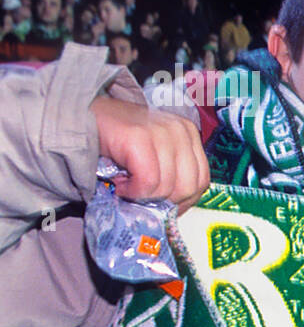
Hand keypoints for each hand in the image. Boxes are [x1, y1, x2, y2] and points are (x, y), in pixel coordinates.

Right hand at [90, 96, 208, 210]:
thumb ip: (171, 174)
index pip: (201, 180)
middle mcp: (180, 130)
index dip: (182, 201)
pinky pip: (148, 181)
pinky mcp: (139, 137)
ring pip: (168, 187)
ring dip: (143, 196)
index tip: (159, 205)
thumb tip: (175, 209)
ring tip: (126, 185)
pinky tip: (119, 183)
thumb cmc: (116, 141)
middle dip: (163, 201)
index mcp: (188, 135)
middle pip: (189, 186)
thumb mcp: (154, 156)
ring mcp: (161, 131)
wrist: (79, 116)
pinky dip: (133, 191)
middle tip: (140, 196)